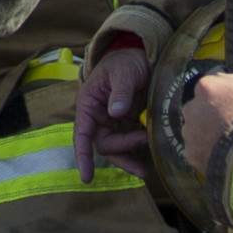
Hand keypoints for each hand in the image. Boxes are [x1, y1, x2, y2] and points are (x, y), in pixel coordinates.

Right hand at [79, 37, 154, 160]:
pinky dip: (139, 152)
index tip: (87, 176)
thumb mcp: (123, 71)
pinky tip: (150, 155)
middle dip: (122, 150)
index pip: (82, 133)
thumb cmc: (125, 61)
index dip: (83, 155)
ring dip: (129, 159)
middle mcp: (99, 118)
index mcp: (89, 104)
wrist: (140, 56)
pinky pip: (131, 144)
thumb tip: (115, 114)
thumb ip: (120, 91)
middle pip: (104, 144)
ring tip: (145, 171)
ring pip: (117, 149)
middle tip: (143, 140)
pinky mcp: (129, 126)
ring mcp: (114, 123)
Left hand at [169, 67, 232, 179]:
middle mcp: (192, 108)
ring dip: (212, 130)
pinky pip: (199, 149)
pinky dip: (210, 150)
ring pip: (200, 127)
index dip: (232, 88)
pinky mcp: (192, 155)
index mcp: (207, 86)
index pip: (216, 80)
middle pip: (205, 104)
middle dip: (219, 110)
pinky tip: (228, 151)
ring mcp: (190, 133)